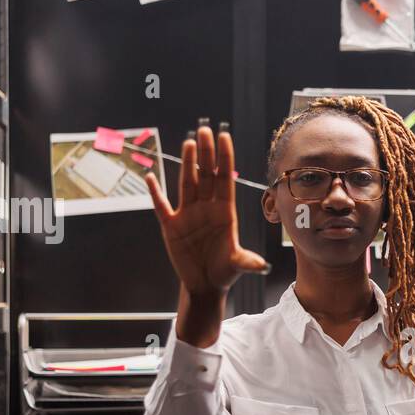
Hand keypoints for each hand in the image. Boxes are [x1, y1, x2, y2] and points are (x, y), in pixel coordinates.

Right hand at [145, 125, 266, 301]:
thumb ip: (247, 262)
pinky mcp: (171, 226)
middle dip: (206, 153)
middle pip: (206, 175)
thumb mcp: (237, 265)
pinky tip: (150, 176)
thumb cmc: (224, 272)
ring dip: (187, 164)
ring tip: (188, 142)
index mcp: (225, 213)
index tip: (224, 137)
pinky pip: (161, 205)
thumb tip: (263, 267)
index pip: (225, 180)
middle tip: (205, 130)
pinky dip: (155, 192)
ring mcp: (188, 215)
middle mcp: (207, 209)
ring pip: (187, 183)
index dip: (224, 159)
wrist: (206, 285)